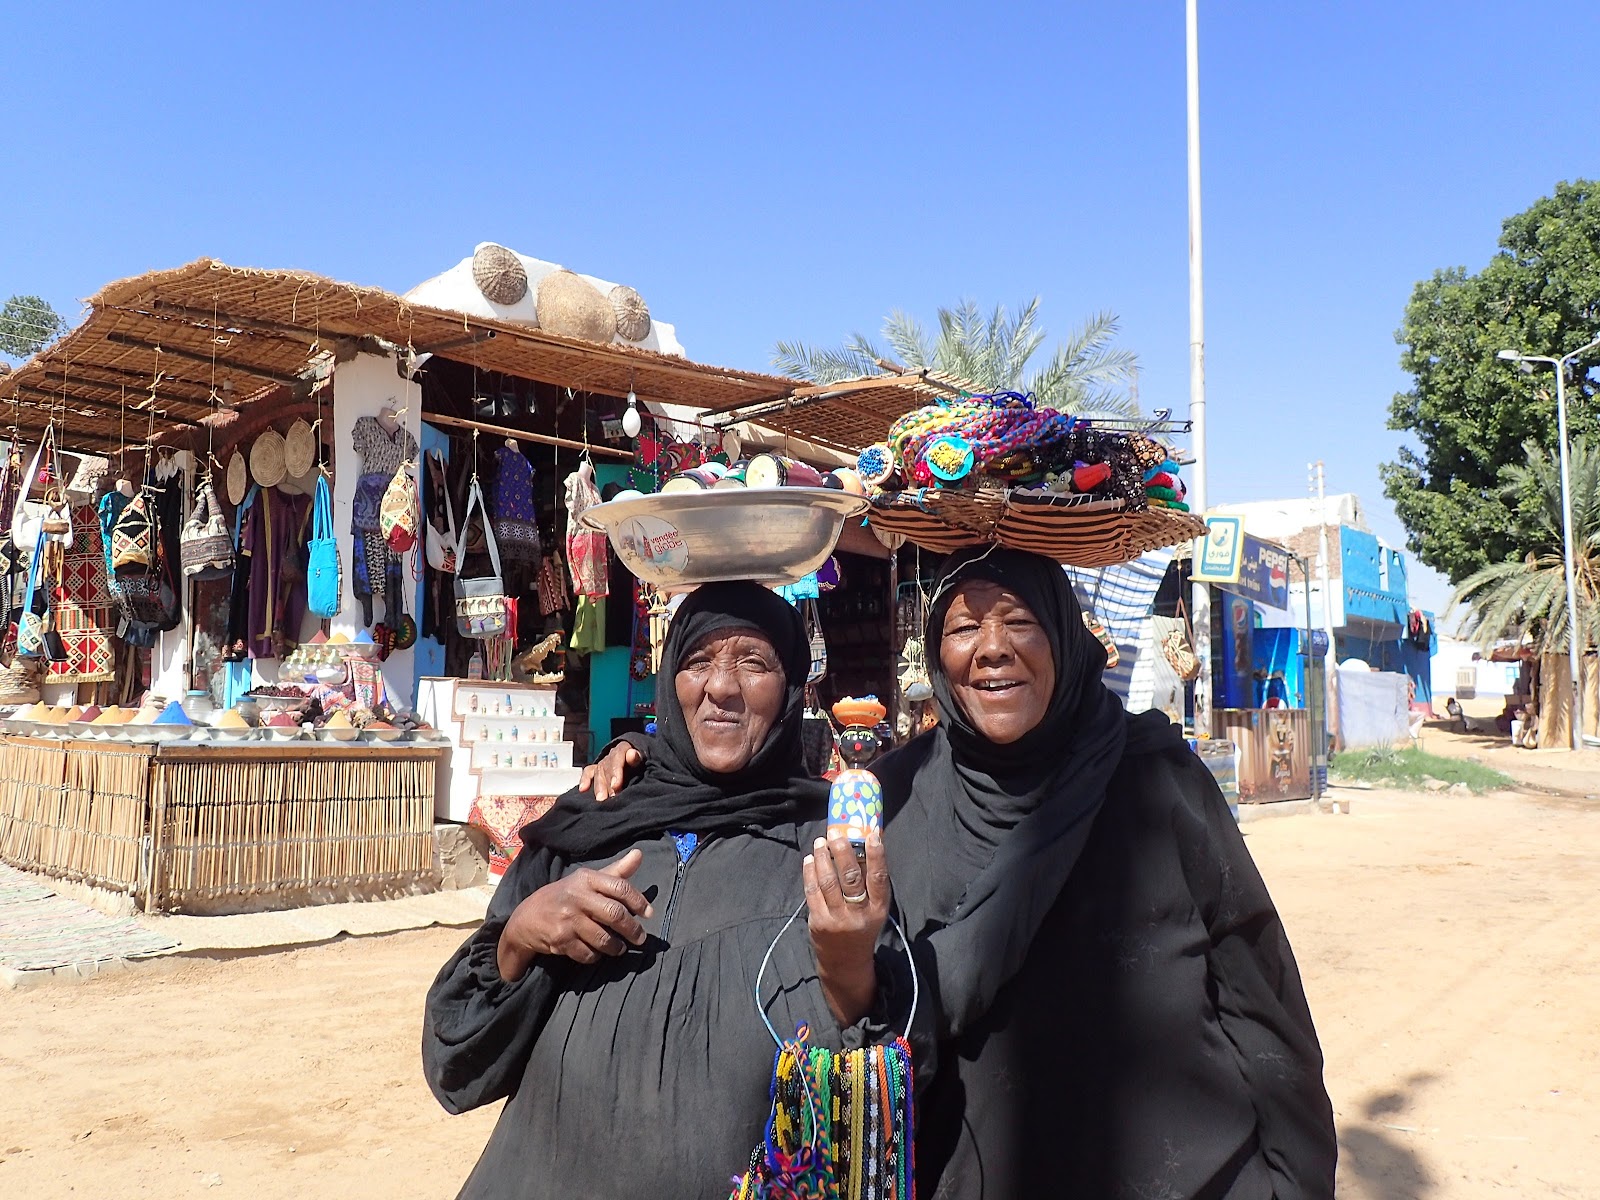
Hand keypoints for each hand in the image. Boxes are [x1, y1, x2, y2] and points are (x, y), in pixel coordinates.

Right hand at [497, 849, 652, 979]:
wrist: (527, 918)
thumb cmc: (565, 896)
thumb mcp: (587, 880)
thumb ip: (615, 871)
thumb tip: (639, 854)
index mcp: (586, 878)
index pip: (619, 887)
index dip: (638, 901)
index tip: (649, 913)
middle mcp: (576, 896)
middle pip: (614, 914)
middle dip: (632, 929)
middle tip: (640, 938)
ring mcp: (567, 920)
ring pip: (603, 938)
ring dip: (616, 946)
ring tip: (619, 947)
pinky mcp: (560, 940)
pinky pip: (587, 953)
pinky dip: (596, 956)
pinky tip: (597, 952)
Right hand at [578, 741, 644, 801]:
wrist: (635, 762)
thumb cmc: (639, 764)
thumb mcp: (641, 759)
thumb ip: (636, 758)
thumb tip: (632, 754)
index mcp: (622, 749)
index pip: (617, 757)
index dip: (616, 772)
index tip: (616, 786)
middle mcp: (611, 755)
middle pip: (606, 768)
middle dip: (608, 783)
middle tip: (611, 796)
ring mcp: (603, 763)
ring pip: (598, 773)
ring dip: (599, 787)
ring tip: (601, 799)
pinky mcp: (595, 770)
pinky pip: (588, 773)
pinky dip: (584, 780)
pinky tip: (582, 789)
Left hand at [804, 826, 889, 1025]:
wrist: (845, 961)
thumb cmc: (862, 926)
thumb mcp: (874, 909)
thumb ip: (870, 883)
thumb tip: (863, 846)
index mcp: (877, 909)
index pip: (878, 879)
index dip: (876, 856)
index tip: (872, 834)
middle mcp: (858, 914)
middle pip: (850, 877)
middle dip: (842, 852)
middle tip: (836, 834)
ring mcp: (836, 918)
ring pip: (828, 881)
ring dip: (823, 857)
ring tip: (820, 842)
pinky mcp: (818, 921)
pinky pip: (812, 891)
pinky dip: (810, 872)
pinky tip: (810, 859)